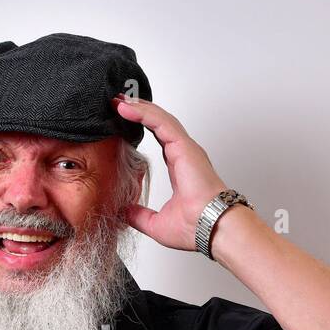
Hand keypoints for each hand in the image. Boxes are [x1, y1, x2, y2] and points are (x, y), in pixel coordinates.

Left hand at [111, 94, 229, 251]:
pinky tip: (127, 108)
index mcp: (180, 167)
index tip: (124, 119)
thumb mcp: (156, 223)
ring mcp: (185, 149)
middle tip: (118, 102)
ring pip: (160, 118)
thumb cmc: (195, 228)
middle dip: (139, 110)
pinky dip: (144, 113)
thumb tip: (123, 212)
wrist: (211, 229)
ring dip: (139, 107)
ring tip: (119, 100)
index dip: (142, 125)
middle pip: (159, 123)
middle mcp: (184, 154)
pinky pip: (161, 122)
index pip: (159, 138)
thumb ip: (139, 215)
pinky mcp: (184, 147)